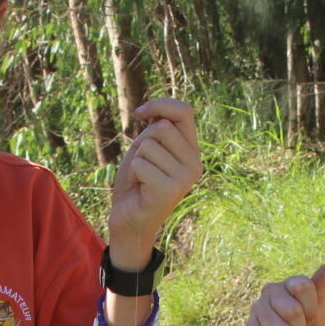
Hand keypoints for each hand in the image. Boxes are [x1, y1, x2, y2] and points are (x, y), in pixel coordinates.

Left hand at [106, 98, 200, 262]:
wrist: (129, 221)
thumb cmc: (137, 183)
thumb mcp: (146, 149)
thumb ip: (156, 129)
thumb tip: (155, 110)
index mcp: (192, 152)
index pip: (185, 112)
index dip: (161, 105)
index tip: (140, 113)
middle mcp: (194, 165)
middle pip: (162, 127)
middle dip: (142, 142)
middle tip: (142, 165)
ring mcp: (184, 179)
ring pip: (147, 146)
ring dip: (135, 161)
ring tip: (141, 179)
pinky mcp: (168, 190)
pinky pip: (139, 164)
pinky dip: (132, 174)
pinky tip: (139, 189)